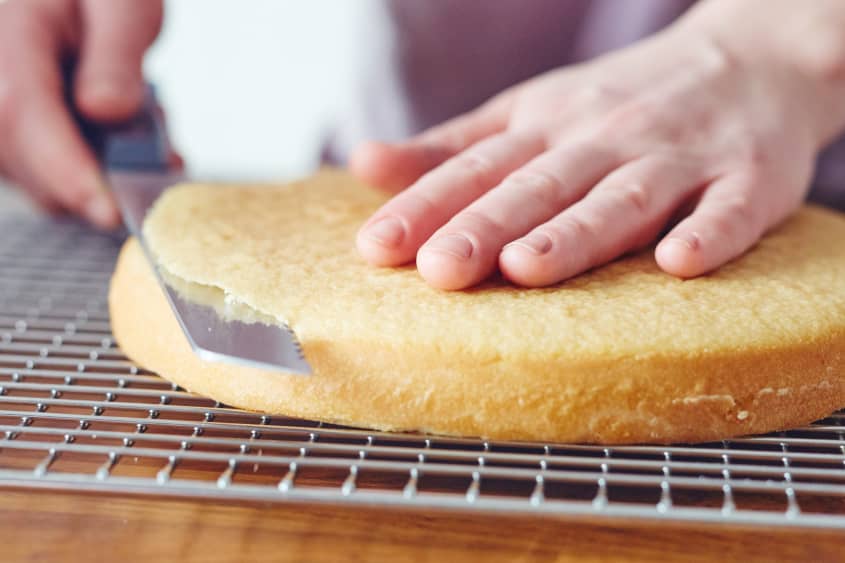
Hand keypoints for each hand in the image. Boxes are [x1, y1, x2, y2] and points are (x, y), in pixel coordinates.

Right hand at [0, 0, 161, 227]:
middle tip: (165, 155)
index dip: (67, 174)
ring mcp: (0, 118)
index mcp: (11, 39)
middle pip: (32, 163)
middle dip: (103, 178)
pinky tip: (125, 136)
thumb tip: (106, 111)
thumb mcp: (123, 7)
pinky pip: (53, 175)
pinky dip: (95, 169)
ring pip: (45, 180)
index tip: (110, 212)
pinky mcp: (17, 137)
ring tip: (145, 126)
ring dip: (104, 173)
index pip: (23, 115)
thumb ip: (115, 58)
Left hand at [351, 3, 844, 289]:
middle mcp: (604, 140)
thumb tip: (363, 165)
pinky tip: (680, 262)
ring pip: (620, 199)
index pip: (476, 170)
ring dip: (575, 232)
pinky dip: (710, 231)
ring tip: (525, 267)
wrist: (747, 58)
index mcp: (545, 128)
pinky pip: (731, 208)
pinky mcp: (749, 178)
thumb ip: (450, 148)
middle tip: (437, 271)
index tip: (376, 248)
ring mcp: (678, 158)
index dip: (425, 207)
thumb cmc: (616, 104)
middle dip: (484, 227)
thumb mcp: (527, 113)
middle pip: (538, 187)